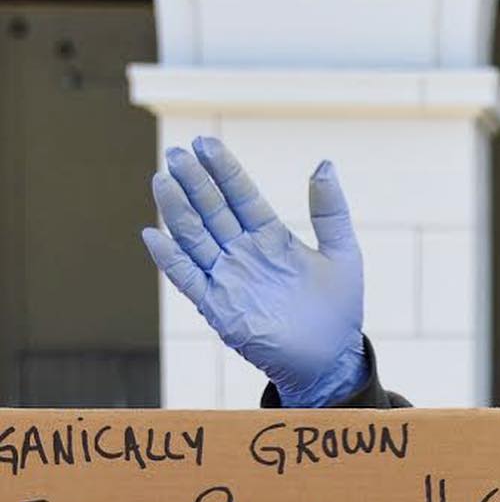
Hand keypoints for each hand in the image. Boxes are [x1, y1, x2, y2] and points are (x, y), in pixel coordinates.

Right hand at [142, 136, 366, 406]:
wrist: (331, 359)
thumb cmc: (338, 310)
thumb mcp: (343, 254)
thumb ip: (331, 211)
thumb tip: (323, 163)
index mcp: (271, 237)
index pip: (241, 195)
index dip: (224, 170)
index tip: (205, 142)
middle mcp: (244, 253)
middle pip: (213, 210)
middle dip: (195, 182)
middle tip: (177, 154)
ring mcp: (229, 278)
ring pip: (195, 238)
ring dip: (178, 211)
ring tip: (163, 181)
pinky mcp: (219, 308)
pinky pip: (189, 280)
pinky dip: (171, 260)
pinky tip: (154, 236)